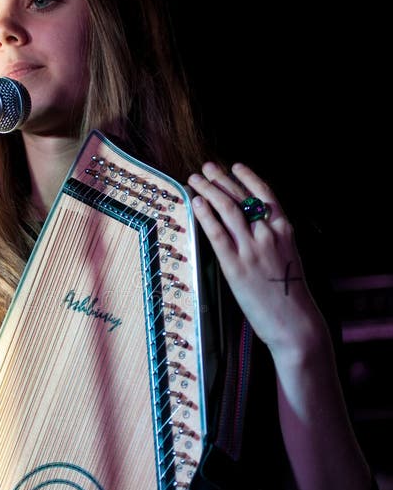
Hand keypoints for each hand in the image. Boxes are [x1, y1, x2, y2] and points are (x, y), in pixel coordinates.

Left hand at [188, 162, 322, 354]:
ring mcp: (251, 248)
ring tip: (196, 179)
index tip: (235, 166)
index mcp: (285, 230)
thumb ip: (273, 240)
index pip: (265, 194)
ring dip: (209, 190)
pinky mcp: (236, 266)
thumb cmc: (290, 295)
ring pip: (227, 209)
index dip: (248, 177)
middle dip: (221, 179)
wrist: (295, 323)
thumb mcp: (287, 258)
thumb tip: (251, 228)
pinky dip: (206, 215)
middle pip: (242, 198)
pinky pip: (217, 233)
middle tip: (206, 167)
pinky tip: (197, 202)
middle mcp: (269, 234)